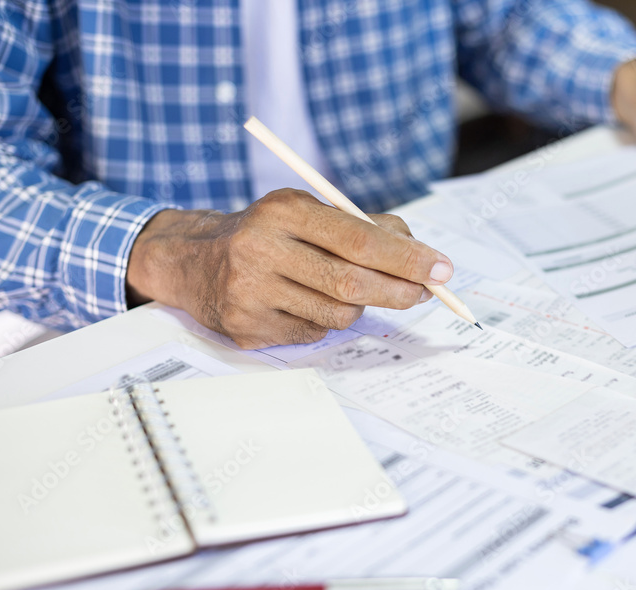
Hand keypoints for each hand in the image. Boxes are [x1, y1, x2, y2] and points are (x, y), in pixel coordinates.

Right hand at [125, 189, 453, 348]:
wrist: (194, 261)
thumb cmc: (268, 234)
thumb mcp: (308, 212)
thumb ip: (364, 227)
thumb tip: (422, 257)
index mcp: (284, 211)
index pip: (360, 239)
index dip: (407, 258)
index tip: (442, 270)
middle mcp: (262, 249)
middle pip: (352, 283)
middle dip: (399, 291)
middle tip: (425, 294)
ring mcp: (251, 292)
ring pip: (337, 313)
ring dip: (358, 307)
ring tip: (344, 290)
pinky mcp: (247, 327)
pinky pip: (313, 332)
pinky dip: (324, 321)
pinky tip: (305, 303)